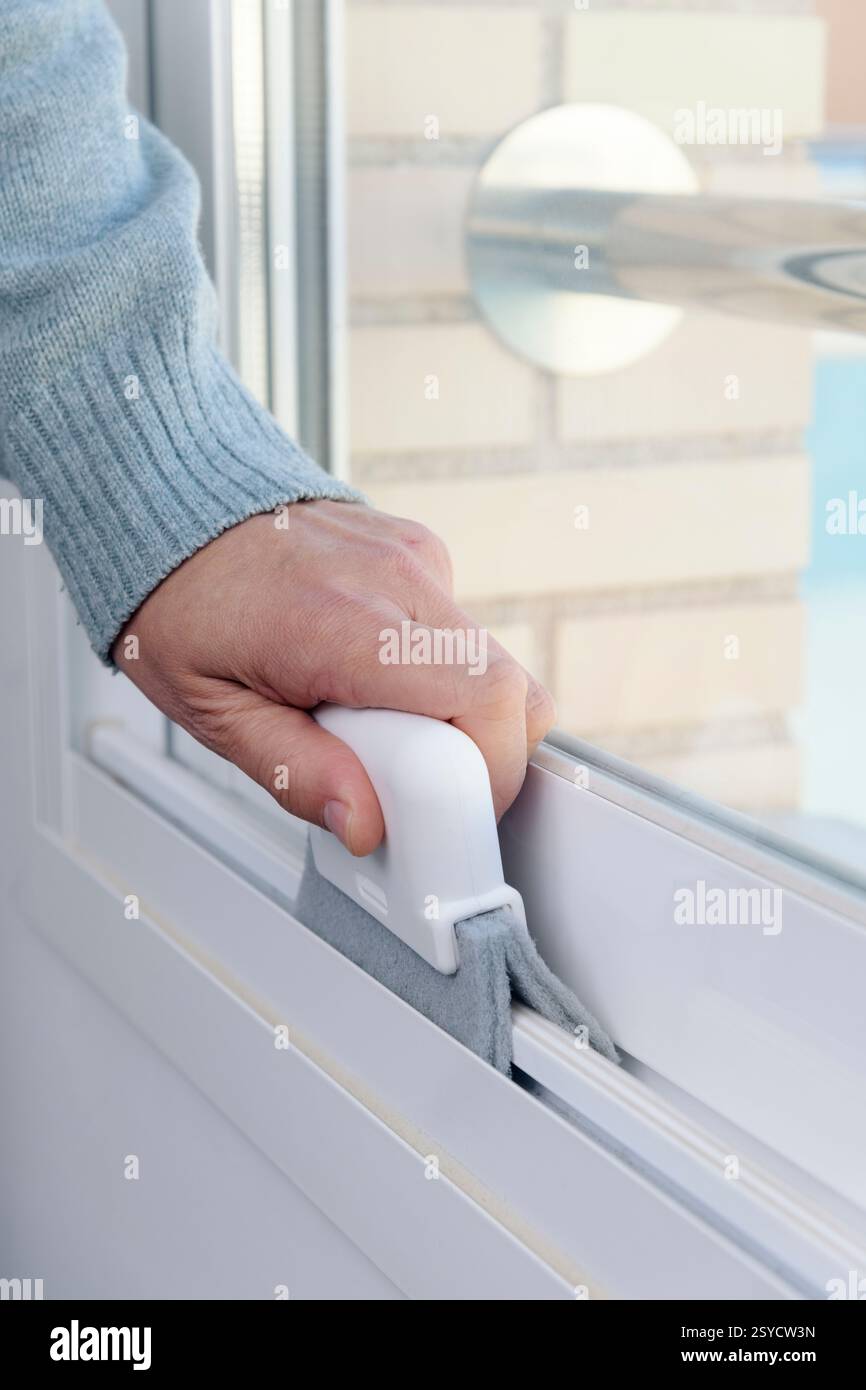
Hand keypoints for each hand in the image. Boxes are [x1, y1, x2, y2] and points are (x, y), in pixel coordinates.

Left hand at [113, 501, 555, 854]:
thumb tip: (364, 822)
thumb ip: (296, 772)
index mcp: (341, 621)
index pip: (482, 698)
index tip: (449, 813)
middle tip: (416, 782)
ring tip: (384, 724)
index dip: (490, 772)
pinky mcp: (423, 553)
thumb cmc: (186, 605)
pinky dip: (440, 674)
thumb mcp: (214, 711)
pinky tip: (377, 675)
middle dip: (485, 756)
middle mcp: (394, 578)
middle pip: (510, 688)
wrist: (175, 510)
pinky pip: (465, 635)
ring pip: (498, 664)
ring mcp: (416, 557)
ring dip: (462, 717)